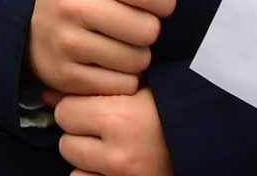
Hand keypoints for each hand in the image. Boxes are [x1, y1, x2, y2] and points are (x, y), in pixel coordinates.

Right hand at [27, 0, 175, 98]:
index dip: (164, 0)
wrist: (27, 17)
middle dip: (149, 28)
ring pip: (137, 61)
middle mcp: (69, 4)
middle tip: (133, 23)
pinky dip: (123, 78)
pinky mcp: (65, 77)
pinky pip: (122, 85)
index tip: (156, 1)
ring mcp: (65, 42)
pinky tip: (107, 62)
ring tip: (120, 42)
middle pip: (147, 30)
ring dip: (137, 54)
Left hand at [55, 87, 171, 175]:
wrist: (208, 137)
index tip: (95, 106)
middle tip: (104, 128)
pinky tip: (112, 166)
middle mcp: (118, 155)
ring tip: (111, 148)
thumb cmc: (173, 108)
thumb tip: (48, 95)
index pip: (66, 112)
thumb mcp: (139, 87)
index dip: (78, 107)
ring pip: (75, 169)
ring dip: (87, 159)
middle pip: (67, 142)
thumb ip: (95, 88)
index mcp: (120, 119)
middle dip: (81, 134)